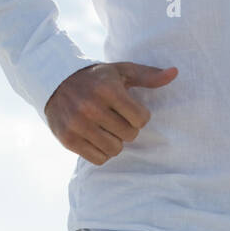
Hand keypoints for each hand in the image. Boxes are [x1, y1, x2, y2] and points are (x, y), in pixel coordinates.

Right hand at [44, 61, 176, 164]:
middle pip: (130, 136)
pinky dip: (101, 152)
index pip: (141, 119)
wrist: (54, 82)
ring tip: (106, 129)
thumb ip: (148, 75)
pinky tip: (95, 138)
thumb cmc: (95, 78)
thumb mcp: (121, 71)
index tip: (128, 110)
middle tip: (115, 119)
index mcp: (107, 89)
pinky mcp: (68, 139)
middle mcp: (91, 107)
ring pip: (115, 150)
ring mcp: (78, 124)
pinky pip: (98, 159)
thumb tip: (175, 73)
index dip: (139, 116)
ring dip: (115, 142)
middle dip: (127, 129)